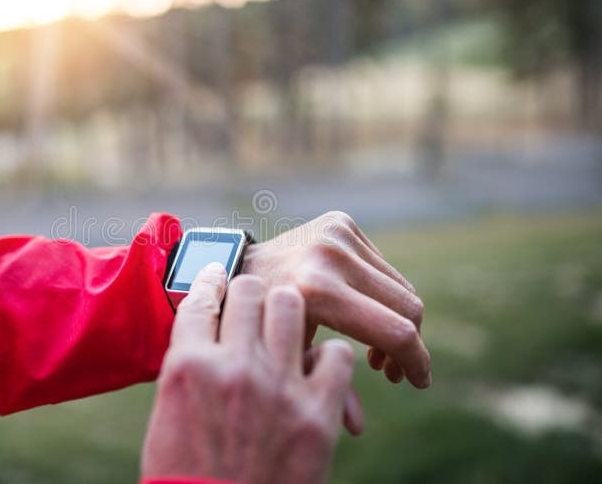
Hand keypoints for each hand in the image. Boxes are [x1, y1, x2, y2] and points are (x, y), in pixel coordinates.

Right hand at [142, 263, 356, 483]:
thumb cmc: (186, 470)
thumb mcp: (171, 410)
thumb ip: (193, 362)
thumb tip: (216, 325)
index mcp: (188, 365)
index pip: (202, 295)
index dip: (211, 279)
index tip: (219, 275)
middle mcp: (233, 366)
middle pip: (251, 289)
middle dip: (252, 290)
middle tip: (255, 301)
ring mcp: (278, 388)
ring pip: (294, 306)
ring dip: (291, 311)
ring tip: (288, 325)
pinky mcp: (317, 415)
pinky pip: (336, 354)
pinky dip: (329, 356)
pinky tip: (317, 368)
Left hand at [241, 211, 431, 388]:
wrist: (232, 267)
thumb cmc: (255, 323)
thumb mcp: (284, 358)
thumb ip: (322, 387)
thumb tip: (357, 427)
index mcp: (316, 290)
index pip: (395, 331)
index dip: (415, 362)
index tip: (417, 382)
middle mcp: (330, 255)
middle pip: (407, 307)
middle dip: (408, 345)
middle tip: (391, 371)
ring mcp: (336, 234)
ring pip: (399, 287)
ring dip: (397, 321)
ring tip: (374, 350)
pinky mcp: (341, 222)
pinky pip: (383, 267)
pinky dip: (381, 296)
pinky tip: (362, 316)